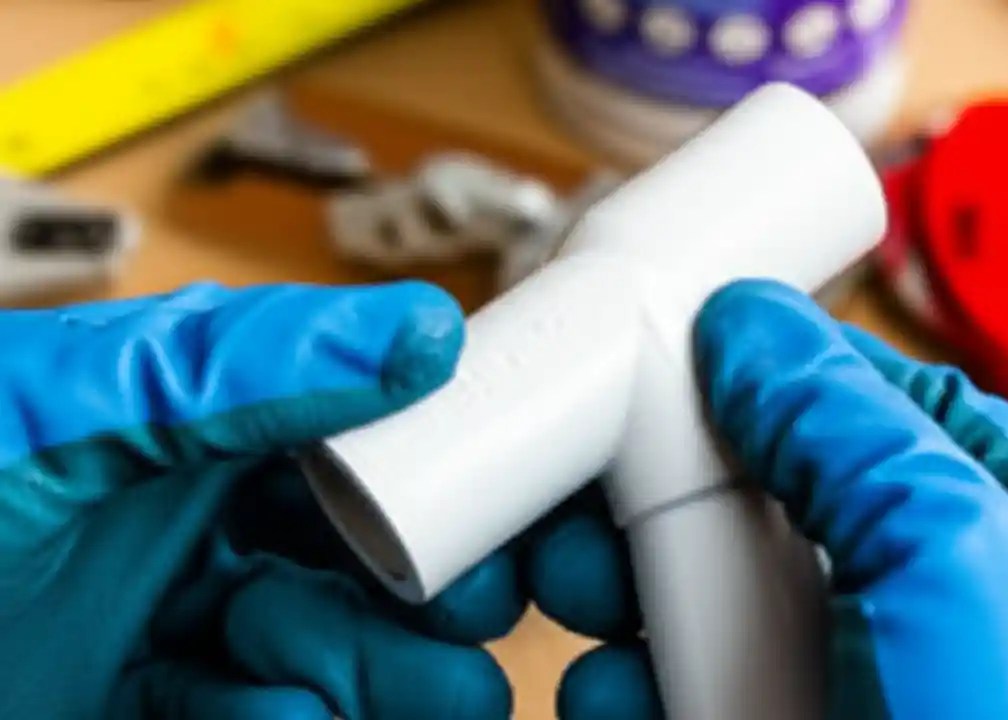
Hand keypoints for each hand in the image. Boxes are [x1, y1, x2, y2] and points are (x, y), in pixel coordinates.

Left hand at [0, 282, 524, 719]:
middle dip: (415, 610)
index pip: (353, 454)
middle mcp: (185, 531)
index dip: (432, 490)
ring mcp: (160, 635)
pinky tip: (282, 717)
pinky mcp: (136, 715)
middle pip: (353, 573)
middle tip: (463, 636)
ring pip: (317, 661)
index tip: (486, 530)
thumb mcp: (65, 406)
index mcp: (190, 431)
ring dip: (366, 679)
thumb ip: (238, 365)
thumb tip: (414, 333)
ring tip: (393, 694)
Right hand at [527, 280, 1007, 718]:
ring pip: (712, 601)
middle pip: (766, 499)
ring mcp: (854, 680)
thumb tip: (754, 327)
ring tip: (586, 596)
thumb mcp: (954, 551)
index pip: (871, 401)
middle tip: (599, 495)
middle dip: (671, 495)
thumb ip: (845, 426)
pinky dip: (631, 684)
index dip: (770, 373)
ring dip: (632, 593)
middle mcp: (927, 598)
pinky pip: (684, 686)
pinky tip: (608, 690)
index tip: (672, 354)